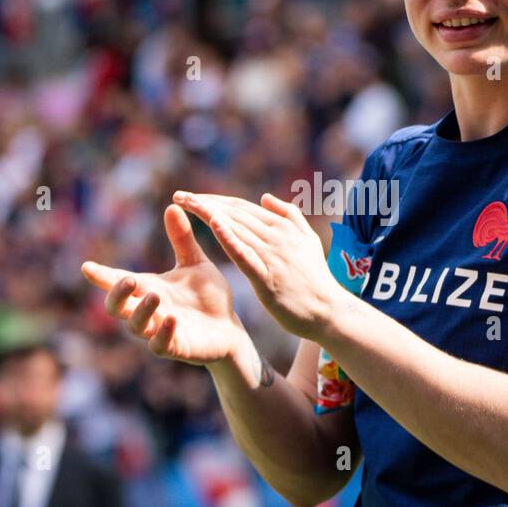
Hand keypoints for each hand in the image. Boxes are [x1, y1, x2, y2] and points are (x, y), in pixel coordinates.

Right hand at [81, 204, 247, 365]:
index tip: (87, 267)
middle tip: (128, 280)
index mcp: (147, 288)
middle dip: (117, 294)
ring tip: (154, 295)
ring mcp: (158, 330)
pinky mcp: (175, 347)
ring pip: (136, 326)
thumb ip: (182, 239)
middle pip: (116, 307)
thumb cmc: (207, 295)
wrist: (229, 327)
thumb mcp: (194, 263)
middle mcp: (147, 311)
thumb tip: (173, 205)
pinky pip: (160, 344)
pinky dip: (163, 332)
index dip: (101, 276)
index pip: (117, 281)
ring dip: (142, 311)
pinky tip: (172, 319)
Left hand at [172, 190, 345, 342]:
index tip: (192, 197)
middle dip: (205, 202)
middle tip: (179, 196)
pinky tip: (213, 224)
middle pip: (235, 213)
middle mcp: (277, 236)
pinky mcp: (267, 278)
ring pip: (236, 228)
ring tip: (185, 204)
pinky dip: (229, 238)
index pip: (243, 207)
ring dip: (209, 213)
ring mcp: (272, 256)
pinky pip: (245, 254)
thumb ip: (290, 215)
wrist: (328, 311)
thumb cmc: (316, 278)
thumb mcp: (308, 240)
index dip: (216, 200)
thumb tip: (265, 197)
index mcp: (284, 226)